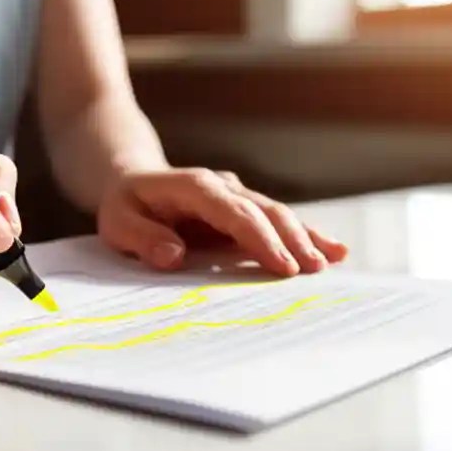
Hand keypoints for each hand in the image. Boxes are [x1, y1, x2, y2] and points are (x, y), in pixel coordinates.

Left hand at [97, 168, 347, 275]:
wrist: (131, 180)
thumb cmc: (125, 206)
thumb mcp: (117, 222)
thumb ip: (143, 238)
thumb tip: (173, 256)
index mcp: (193, 187)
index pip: (233, 211)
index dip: (259, 237)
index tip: (282, 264)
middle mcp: (222, 186)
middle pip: (264, 210)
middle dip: (292, 239)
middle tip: (313, 270)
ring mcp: (237, 196)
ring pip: (278, 213)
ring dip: (306, 237)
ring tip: (333, 260)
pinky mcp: (246, 210)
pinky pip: (277, 222)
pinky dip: (305, 235)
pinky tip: (334, 250)